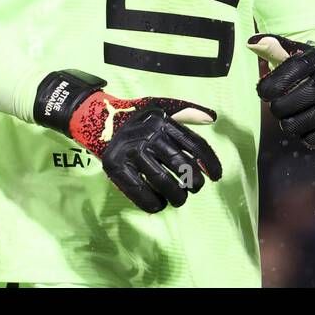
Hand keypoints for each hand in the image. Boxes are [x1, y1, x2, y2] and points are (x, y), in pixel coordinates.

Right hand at [33, 70, 222, 212]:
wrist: (97, 119)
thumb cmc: (135, 118)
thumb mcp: (159, 109)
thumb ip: (186, 113)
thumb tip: (212, 118)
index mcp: (163, 121)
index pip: (194, 144)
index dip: (210, 163)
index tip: (217, 177)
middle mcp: (148, 134)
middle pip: (182, 166)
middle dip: (193, 183)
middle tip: (193, 189)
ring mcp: (131, 150)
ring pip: (164, 181)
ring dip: (176, 196)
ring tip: (179, 199)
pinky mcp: (115, 166)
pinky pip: (140, 191)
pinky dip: (153, 202)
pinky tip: (159, 204)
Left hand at [247, 33, 314, 148]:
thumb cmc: (300, 64)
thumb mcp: (286, 51)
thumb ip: (269, 48)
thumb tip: (251, 44)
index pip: (297, 67)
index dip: (277, 82)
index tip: (263, 93)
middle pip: (311, 92)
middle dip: (286, 105)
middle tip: (275, 109)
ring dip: (300, 122)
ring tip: (287, 124)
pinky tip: (305, 136)